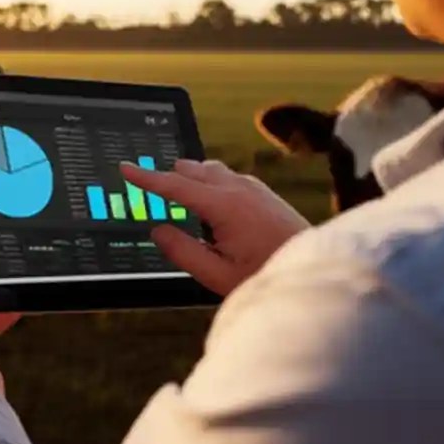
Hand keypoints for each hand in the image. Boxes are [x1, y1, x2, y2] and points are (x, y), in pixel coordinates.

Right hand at [122, 159, 310, 295]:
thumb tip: (159, 230)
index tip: (126, 168)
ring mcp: (255, 188)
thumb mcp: (217, 274)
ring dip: (190, 178)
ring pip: (211, 169)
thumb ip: (182, 252)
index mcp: (224, 206)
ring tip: (178, 198)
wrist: (316, 272)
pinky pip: (228, 177)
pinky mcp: (264, 193)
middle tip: (149, 186)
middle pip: (192, 169)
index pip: (175, 185)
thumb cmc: (268, 275)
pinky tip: (210, 203)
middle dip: (168, 176)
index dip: (146, 178)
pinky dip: (210, 182)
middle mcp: (240, 189)